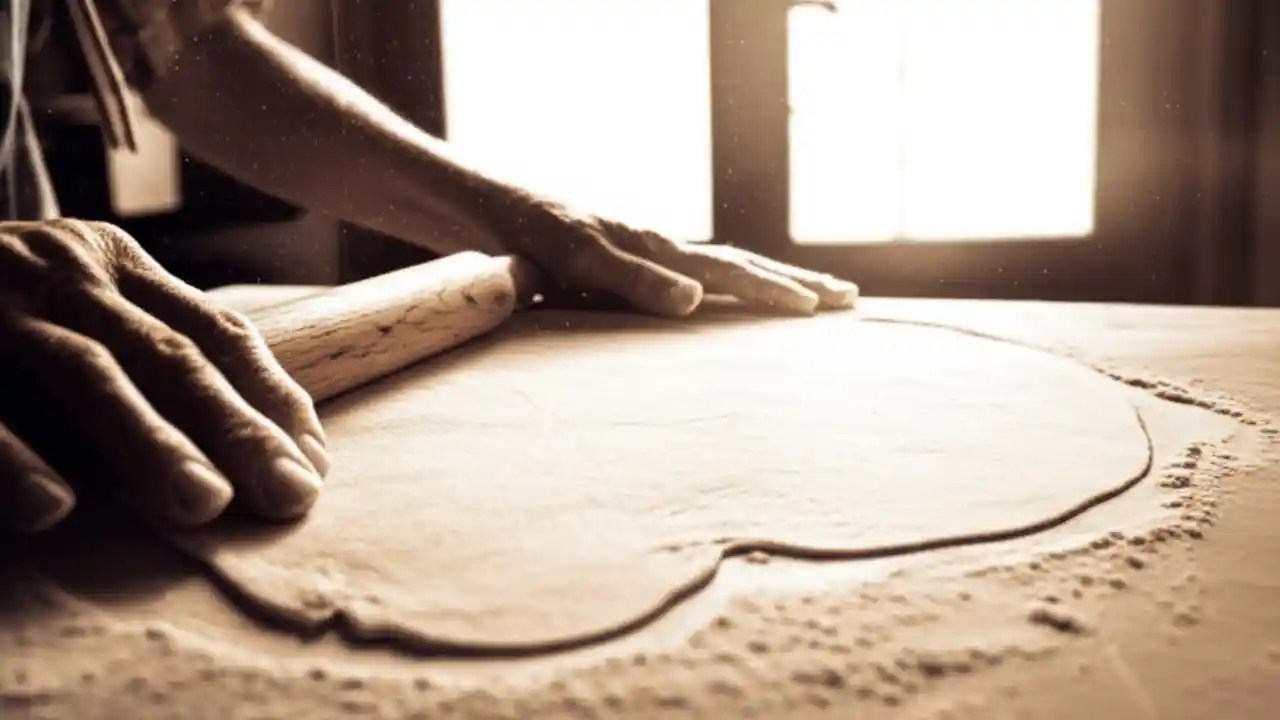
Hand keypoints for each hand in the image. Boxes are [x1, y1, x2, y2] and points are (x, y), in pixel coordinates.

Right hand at [0, 220, 327, 531]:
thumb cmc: (0, 313)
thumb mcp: (77, 311)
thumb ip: (147, 356)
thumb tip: (255, 446)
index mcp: (110, 262)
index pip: (215, 330)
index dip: (271, 397)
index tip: (315, 464)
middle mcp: (57, 270)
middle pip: (166, 352)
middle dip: (234, 426)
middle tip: (288, 495)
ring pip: (81, 370)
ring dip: (145, 440)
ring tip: (203, 504)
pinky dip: (11, 458)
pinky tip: (54, 509)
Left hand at [495, 201, 857, 316]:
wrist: (505, 211)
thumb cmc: (538, 240)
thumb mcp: (582, 262)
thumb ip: (636, 281)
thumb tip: (696, 302)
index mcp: (661, 251)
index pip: (731, 273)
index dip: (773, 291)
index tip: (817, 308)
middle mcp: (669, 249)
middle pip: (745, 265)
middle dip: (797, 283)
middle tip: (849, 299)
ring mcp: (659, 253)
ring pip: (731, 266)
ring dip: (776, 281)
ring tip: (818, 295)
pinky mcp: (645, 260)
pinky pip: (707, 272)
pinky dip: (740, 282)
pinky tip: (747, 293)